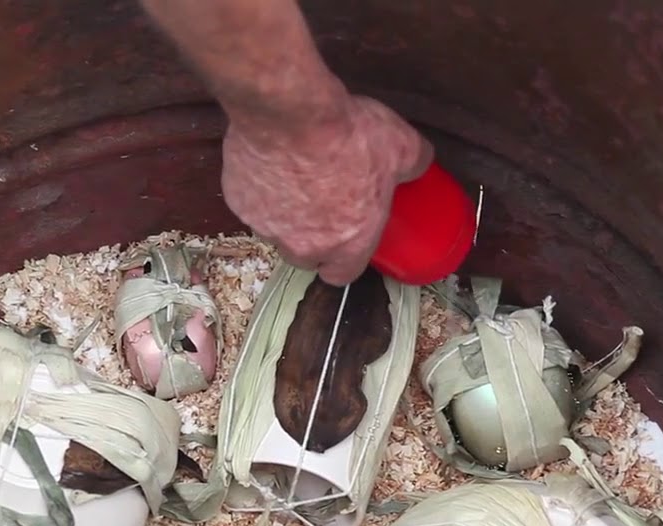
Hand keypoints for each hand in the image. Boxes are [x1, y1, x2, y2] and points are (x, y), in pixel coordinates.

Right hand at [220, 94, 432, 285]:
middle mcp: (304, 246)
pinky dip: (258, 187)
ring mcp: (267, 226)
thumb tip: (423, 162)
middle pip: (304, 256)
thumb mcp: (401, 146)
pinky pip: (249, 202)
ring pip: (275, 229)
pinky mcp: (238, 201)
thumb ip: (415, 163)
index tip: (346, 242)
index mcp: (348, 244)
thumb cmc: (347, 135)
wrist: (290, 112)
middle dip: (311, 237)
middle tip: (320, 203)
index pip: (341, 276)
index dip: (343, 261)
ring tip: (293, 175)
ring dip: (283, 211)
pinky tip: (270, 160)